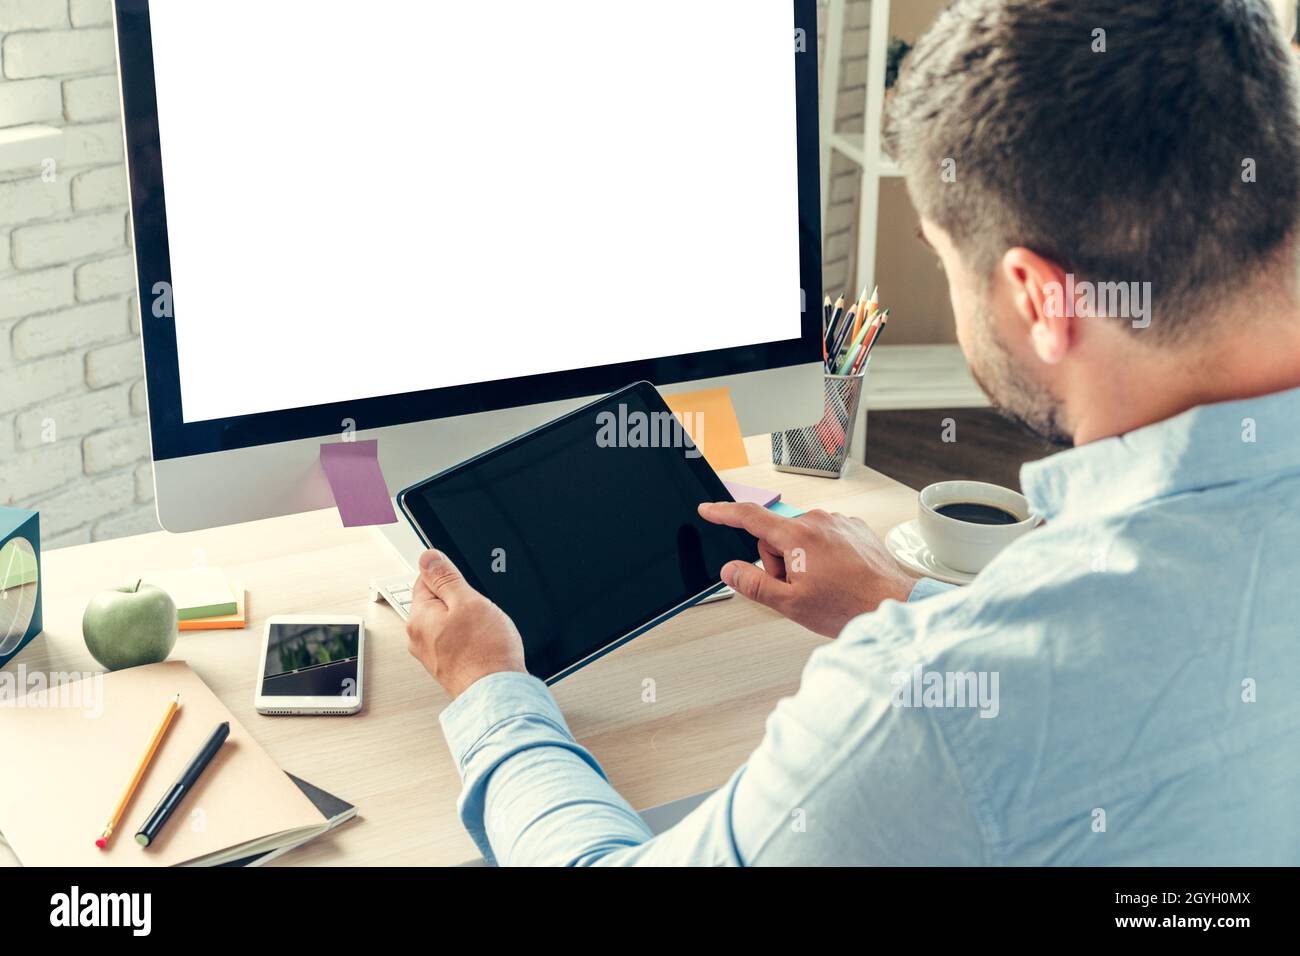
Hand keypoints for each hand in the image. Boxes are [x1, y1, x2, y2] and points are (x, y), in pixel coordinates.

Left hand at [405, 549, 526, 697]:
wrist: (497, 694)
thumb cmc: (485, 653)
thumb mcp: (468, 601)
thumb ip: (445, 577)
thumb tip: (428, 557)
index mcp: (418, 617)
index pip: (424, 580)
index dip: (449, 578)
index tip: (466, 586)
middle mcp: (418, 637)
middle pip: (437, 602)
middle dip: (460, 600)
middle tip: (479, 610)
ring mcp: (431, 654)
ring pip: (448, 622)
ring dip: (466, 621)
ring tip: (484, 631)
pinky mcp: (446, 666)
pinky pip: (455, 641)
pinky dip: (469, 639)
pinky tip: (484, 645)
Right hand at [697, 502, 917, 637]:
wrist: (892, 604)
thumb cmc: (848, 606)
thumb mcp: (790, 603)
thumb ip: (754, 584)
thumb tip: (731, 571)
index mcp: (798, 536)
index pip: (750, 517)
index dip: (724, 512)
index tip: (708, 509)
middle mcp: (818, 520)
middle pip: (776, 535)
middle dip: (778, 560)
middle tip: (797, 587)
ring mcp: (838, 522)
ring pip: (800, 536)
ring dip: (801, 558)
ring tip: (822, 584)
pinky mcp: (854, 527)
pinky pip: (823, 536)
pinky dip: (822, 554)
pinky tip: (836, 576)